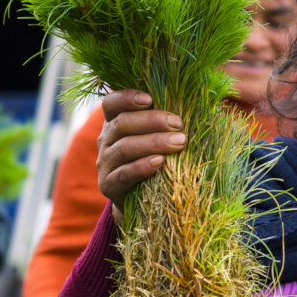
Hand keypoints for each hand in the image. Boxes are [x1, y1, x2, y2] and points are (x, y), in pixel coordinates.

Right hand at [97, 90, 186, 215]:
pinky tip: (160, 162)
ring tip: (178, 142)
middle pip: (122, 123)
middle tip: (178, 123)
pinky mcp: (108, 185)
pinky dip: (142, 166)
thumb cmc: (154, 158)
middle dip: (152, 120)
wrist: (140, 199)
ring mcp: (105, 163)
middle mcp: (105, 140)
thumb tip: (191, 101)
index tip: (150, 98)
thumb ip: (162, 121)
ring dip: (153, 142)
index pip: (111, 103)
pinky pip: (124, 173)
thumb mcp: (153, 136)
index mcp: (114, 122)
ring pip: (124, 148)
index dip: (127, 97)